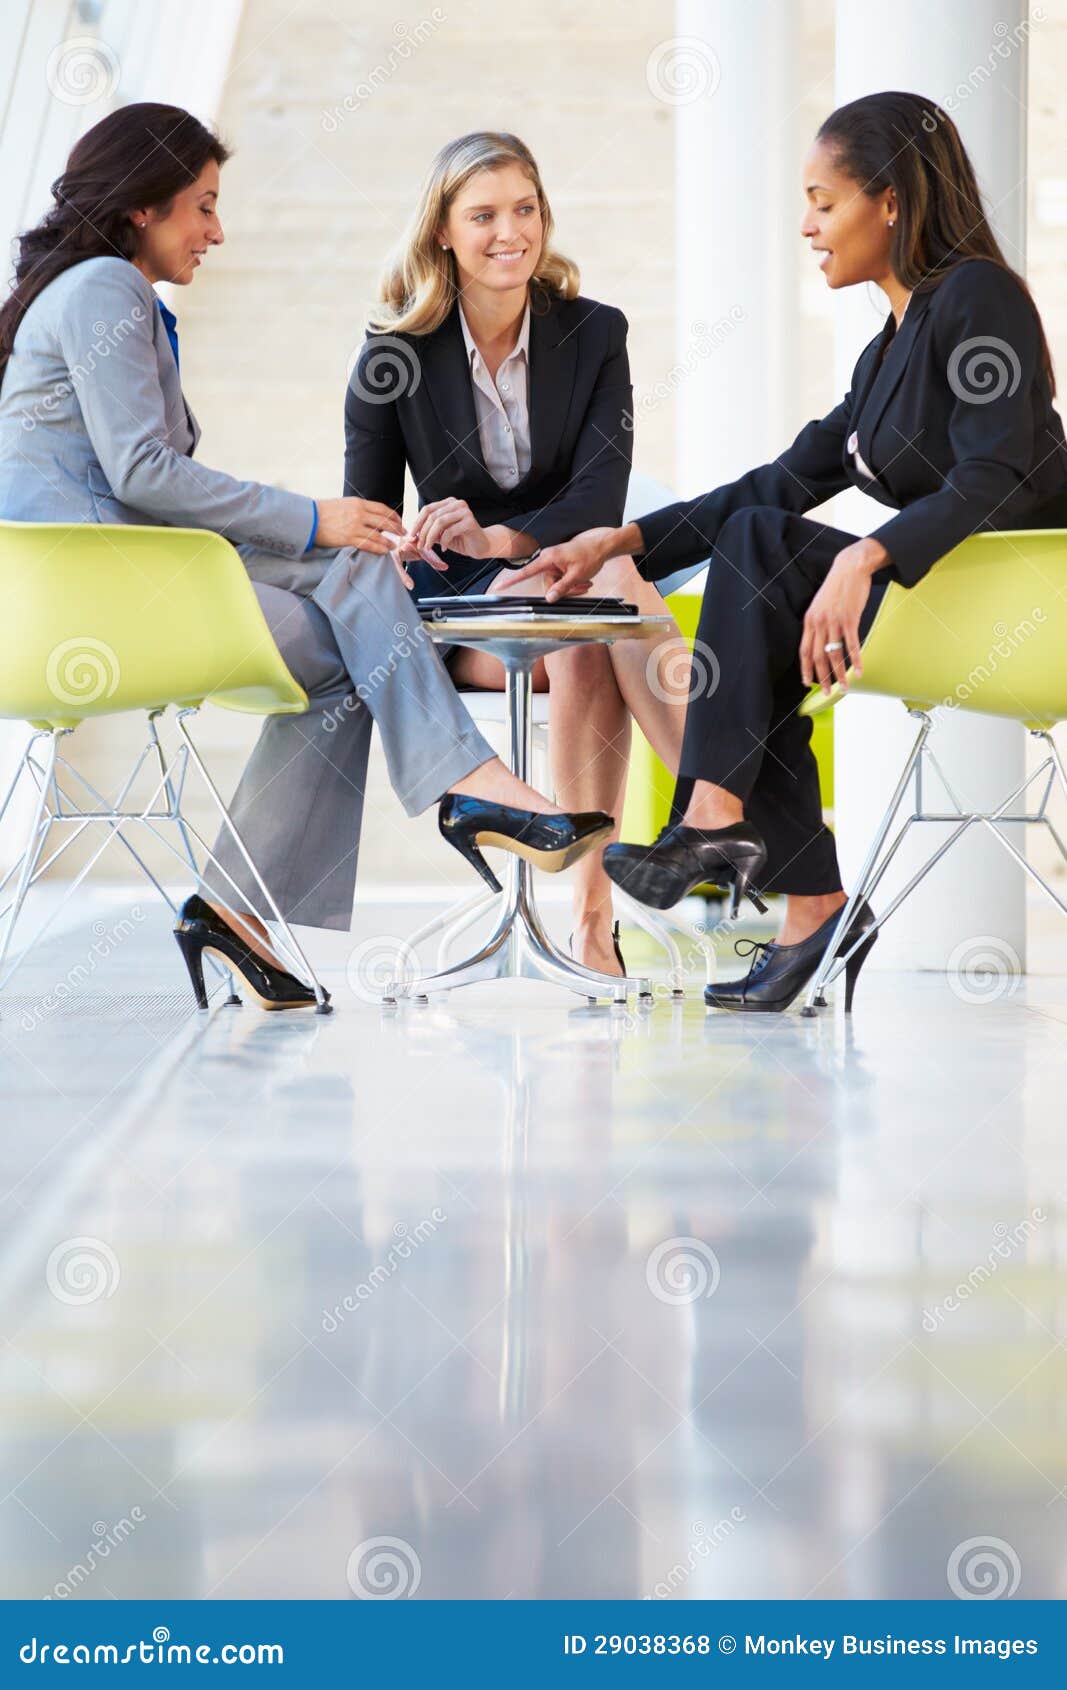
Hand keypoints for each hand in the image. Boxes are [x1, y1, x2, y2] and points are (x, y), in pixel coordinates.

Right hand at [315, 497, 404, 553]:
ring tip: (394, 545)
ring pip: (379, 534)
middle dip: (397, 528)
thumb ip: (358, 510)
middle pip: (385, 521)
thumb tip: (370, 517)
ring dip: (389, 541)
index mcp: (359, 503)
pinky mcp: (349, 538)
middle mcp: (359, 513)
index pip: (382, 509)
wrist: (309, 518)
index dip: (393, 516)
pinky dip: (379, 548)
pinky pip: (369, 544)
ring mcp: (355, 526)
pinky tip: (385, 551)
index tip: (399, 521)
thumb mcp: (344, 504)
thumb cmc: (324, 512)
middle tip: (403, 533)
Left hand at [408, 498, 492, 560]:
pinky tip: (444, 549)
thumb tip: (410, 539)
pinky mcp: (470, 521)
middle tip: (421, 546)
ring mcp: (464, 511)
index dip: (417, 522)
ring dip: (431, 537)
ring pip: (439, 522)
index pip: (427, 509)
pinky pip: (450, 531)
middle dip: (423, 532)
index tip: (412, 536)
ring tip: (429, 548)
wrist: (481, 546)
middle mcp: (456, 503)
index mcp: (448, 503)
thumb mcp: (440, 536)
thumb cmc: (461, 540)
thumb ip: (428, 534)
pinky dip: (444, 541)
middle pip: (432, 516)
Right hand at [497, 526, 616, 600]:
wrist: (600, 546)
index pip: (527, 572)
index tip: (500, 586)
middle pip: (548, 584)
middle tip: (582, 587)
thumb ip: (561, 587)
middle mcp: (548, 559)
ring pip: (556, 584)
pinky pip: (561, 580)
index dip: (512, 580)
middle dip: (564, 589)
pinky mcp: (559, 565)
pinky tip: (584, 581)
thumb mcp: (576, 574)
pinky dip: (572, 583)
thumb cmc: (589, 556)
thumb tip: (548, 599)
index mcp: (548, 558)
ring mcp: (554, 563)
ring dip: (571, 587)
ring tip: (585, 582)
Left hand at [799, 539, 884, 693]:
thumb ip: (818, 623)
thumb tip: (819, 642)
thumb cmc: (837, 587)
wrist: (850, 568)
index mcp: (809, 620)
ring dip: (840, 674)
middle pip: (817, 657)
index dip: (805, 669)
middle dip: (822, 678)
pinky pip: (852, 645)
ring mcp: (834, 621)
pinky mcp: (850, 619)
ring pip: (834, 654)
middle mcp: (819, 622)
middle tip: (826, 692)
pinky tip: (859, 671)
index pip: (803, 651)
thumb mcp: (820, 605)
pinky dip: (856, 660)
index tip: (807, 683)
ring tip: (845, 687)